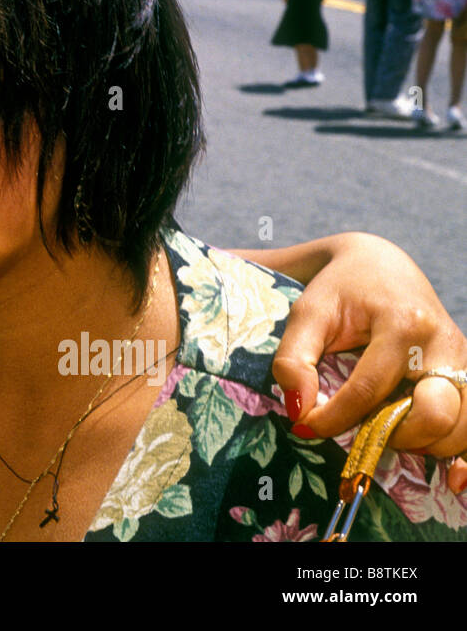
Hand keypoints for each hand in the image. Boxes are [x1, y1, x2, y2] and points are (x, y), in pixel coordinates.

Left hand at [271, 233, 466, 489]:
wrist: (381, 265)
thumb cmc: (340, 290)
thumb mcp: (307, 313)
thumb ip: (294, 358)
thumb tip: (297, 409)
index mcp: (403, 324)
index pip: (369, 390)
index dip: (335, 418)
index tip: (306, 428)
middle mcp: (443, 344)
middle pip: (433, 413)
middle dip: (393, 435)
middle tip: (361, 429)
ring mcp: (462, 360)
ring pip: (462, 426)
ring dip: (426, 445)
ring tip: (390, 434)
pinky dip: (465, 454)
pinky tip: (453, 477)